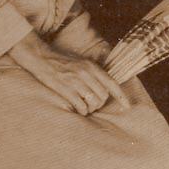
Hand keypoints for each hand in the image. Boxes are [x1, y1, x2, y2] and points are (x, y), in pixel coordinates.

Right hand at [9, 32, 128, 114]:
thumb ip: (94, 72)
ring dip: (90, 108)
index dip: (121, 96)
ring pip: (93, 103)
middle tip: (93, 104)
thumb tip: (106, 85)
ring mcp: (75, 82)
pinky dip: (81, 111)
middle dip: (100, 103)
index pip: (112, 83)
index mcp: (91, 66)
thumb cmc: (61, 60)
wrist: (41, 57)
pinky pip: (80, 106)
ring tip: (85, 107)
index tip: (127, 106)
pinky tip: (77, 109)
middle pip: (103, 96)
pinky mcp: (65, 90)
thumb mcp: (81, 61)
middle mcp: (86, 74)